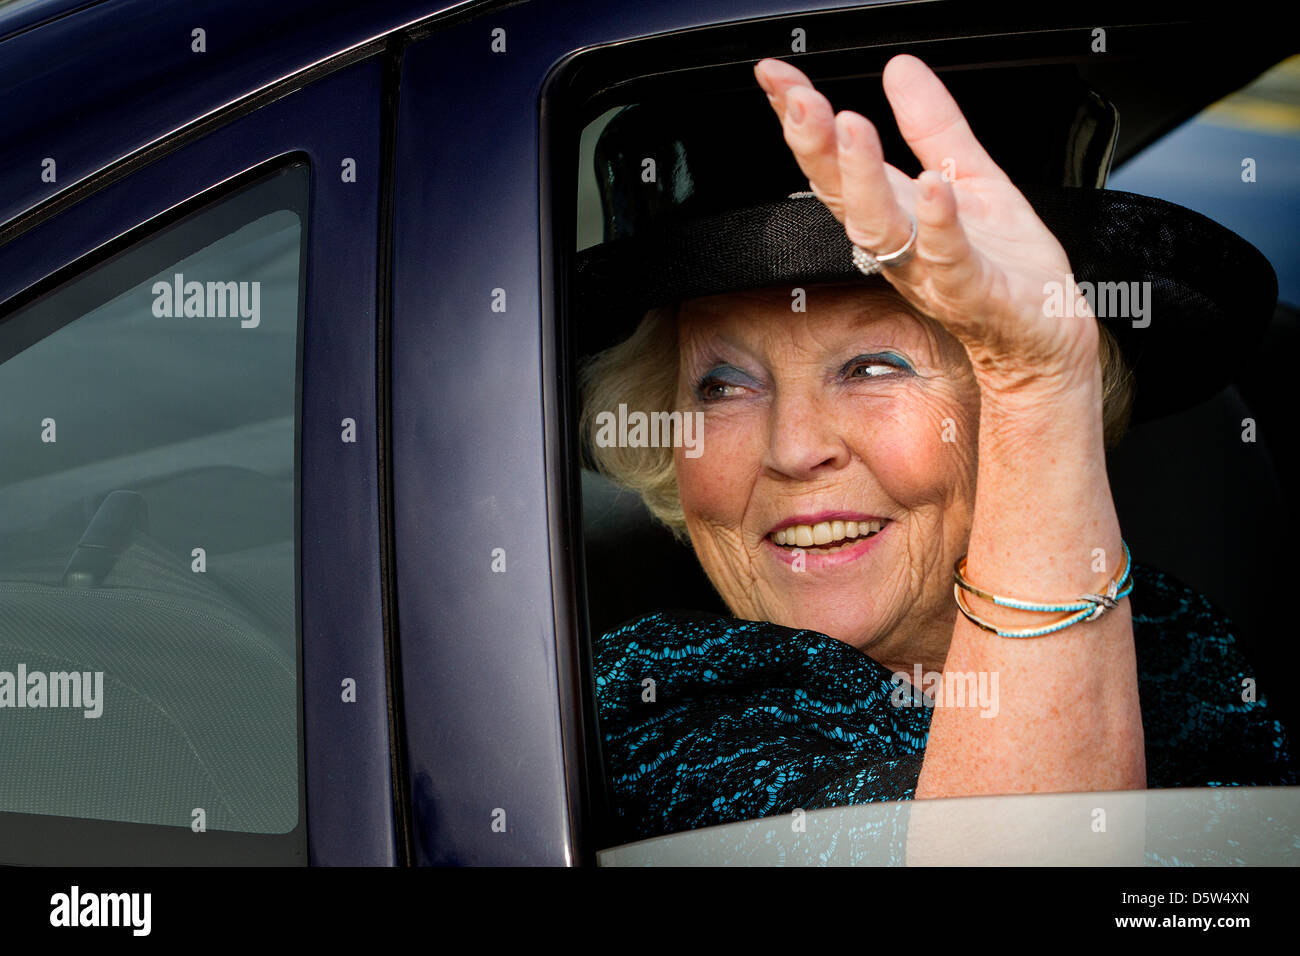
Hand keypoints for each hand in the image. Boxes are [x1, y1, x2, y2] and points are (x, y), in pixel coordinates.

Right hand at [754, 55, 1099, 395]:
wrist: (1042, 334)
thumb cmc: (1002, 267)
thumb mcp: (969, 175)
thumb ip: (934, 124)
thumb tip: (899, 68)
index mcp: (893, 213)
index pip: (833, 162)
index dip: (801, 120)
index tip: (775, 77)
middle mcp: (899, 245)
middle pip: (841, 195)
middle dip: (815, 147)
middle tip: (800, 100)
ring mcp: (930, 270)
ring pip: (881, 227)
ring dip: (861, 178)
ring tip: (850, 126)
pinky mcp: (973, 291)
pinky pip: (949, 258)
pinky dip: (937, 223)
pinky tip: (932, 185)